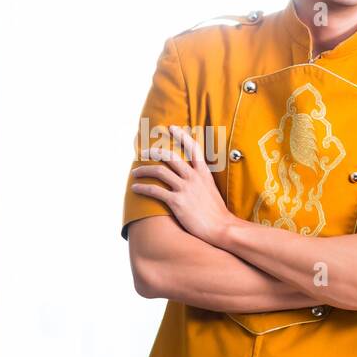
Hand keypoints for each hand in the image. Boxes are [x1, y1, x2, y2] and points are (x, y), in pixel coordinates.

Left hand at [131, 125, 238, 246]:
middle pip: (169, 157)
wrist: (222, 228)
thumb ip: (201, 180)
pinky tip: (135, 189)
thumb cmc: (216, 213)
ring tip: (134, 172)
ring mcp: (185, 189)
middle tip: (143, 152)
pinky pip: (155, 191)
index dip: (182, 135)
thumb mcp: (211, 189)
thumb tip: (193, 175)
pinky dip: (142, 188)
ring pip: (159, 171)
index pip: (193, 147)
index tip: (171, 128)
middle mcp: (193, 177)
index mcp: (203, 173)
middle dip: (153, 152)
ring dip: (143, 170)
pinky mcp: (177, 202)